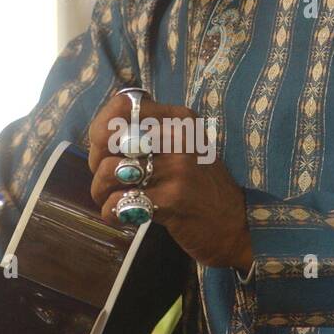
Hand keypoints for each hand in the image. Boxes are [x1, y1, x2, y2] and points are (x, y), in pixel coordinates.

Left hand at [88, 91, 254, 271]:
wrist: (235, 227)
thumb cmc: (199, 188)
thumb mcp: (180, 149)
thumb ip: (147, 135)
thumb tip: (99, 136)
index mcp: (179, 119)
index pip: (122, 106)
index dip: (102, 129)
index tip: (107, 151)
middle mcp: (179, 137)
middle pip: (109, 138)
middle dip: (97, 163)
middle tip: (109, 180)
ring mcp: (178, 168)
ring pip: (110, 171)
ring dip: (101, 191)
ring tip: (115, 200)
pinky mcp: (173, 199)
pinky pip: (120, 202)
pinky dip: (112, 212)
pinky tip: (125, 216)